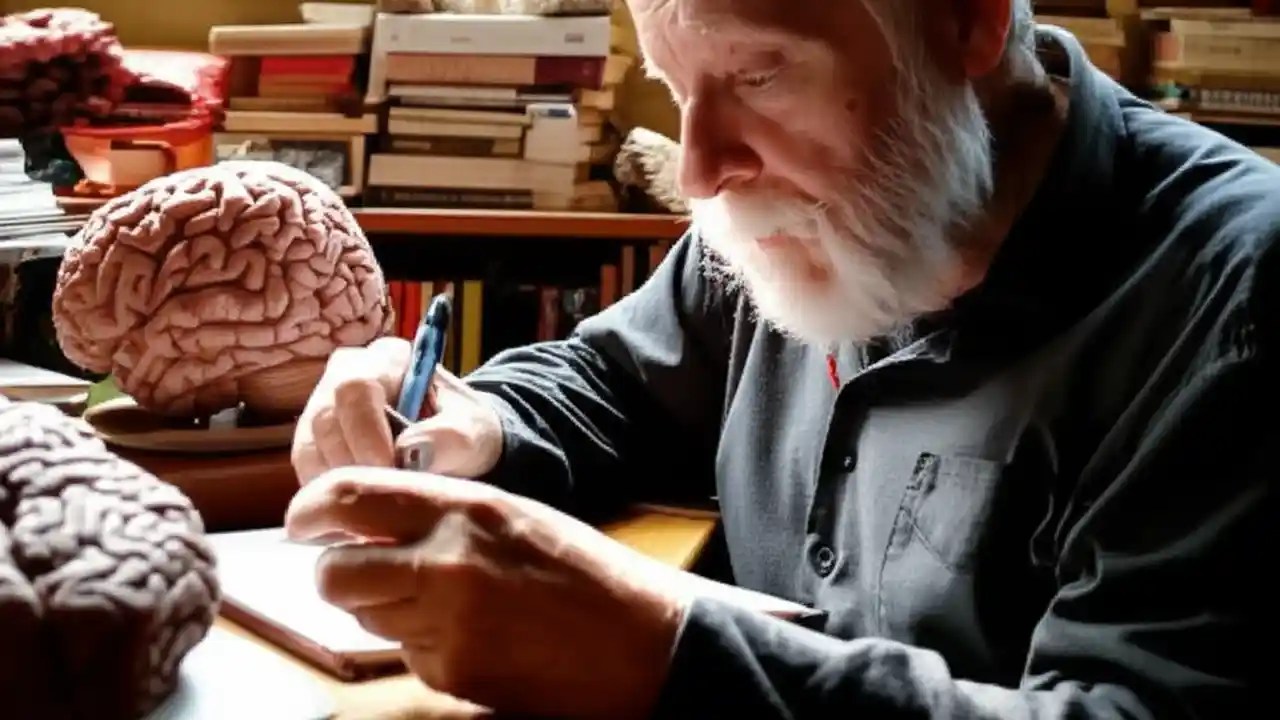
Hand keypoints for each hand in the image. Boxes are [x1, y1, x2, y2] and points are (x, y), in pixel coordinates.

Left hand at [284, 467, 689, 719]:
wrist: (640, 640)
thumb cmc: (578, 571)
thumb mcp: (509, 516)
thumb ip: (437, 514)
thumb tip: (361, 522)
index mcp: (465, 509)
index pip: (350, 495)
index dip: (310, 509)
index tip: (302, 520)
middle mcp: (446, 563)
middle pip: (335, 573)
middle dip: (337, 575)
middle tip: (359, 572)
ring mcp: (447, 624)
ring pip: (363, 617)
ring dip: (380, 609)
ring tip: (439, 602)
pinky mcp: (453, 673)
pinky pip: (404, 655)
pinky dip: (421, 646)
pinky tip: (472, 636)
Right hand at [291, 338, 502, 484]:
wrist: (456, 448)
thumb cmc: (465, 432)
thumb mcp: (475, 433)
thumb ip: (451, 438)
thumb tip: (409, 450)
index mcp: (387, 359)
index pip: (356, 388)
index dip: (365, 433)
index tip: (388, 470)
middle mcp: (346, 373)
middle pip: (325, 418)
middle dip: (352, 464)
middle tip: (382, 495)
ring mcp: (324, 405)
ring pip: (309, 447)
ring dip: (337, 482)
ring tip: (375, 504)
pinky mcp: (314, 441)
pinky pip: (306, 469)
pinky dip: (327, 494)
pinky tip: (358, 509)